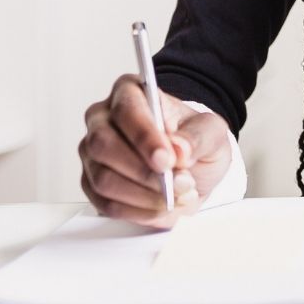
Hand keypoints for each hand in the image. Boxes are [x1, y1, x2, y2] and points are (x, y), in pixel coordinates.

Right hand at [79, 74, 234, 228]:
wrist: (192, 170)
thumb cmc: (194, 142)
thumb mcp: (212, 132)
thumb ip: (198, 136)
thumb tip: (178, 148)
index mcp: (129, 92)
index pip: (126, 110)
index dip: (145, 137)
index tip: (167, 159)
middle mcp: (102, 120)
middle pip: (103, 145)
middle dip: (144, 172)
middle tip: (177, 183)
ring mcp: (93, 154)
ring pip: (103, 179)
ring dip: (145, 195)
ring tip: (177, 195)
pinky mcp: (91, 185)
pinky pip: (107, 205)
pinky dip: (139, 211)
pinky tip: (161, 206)